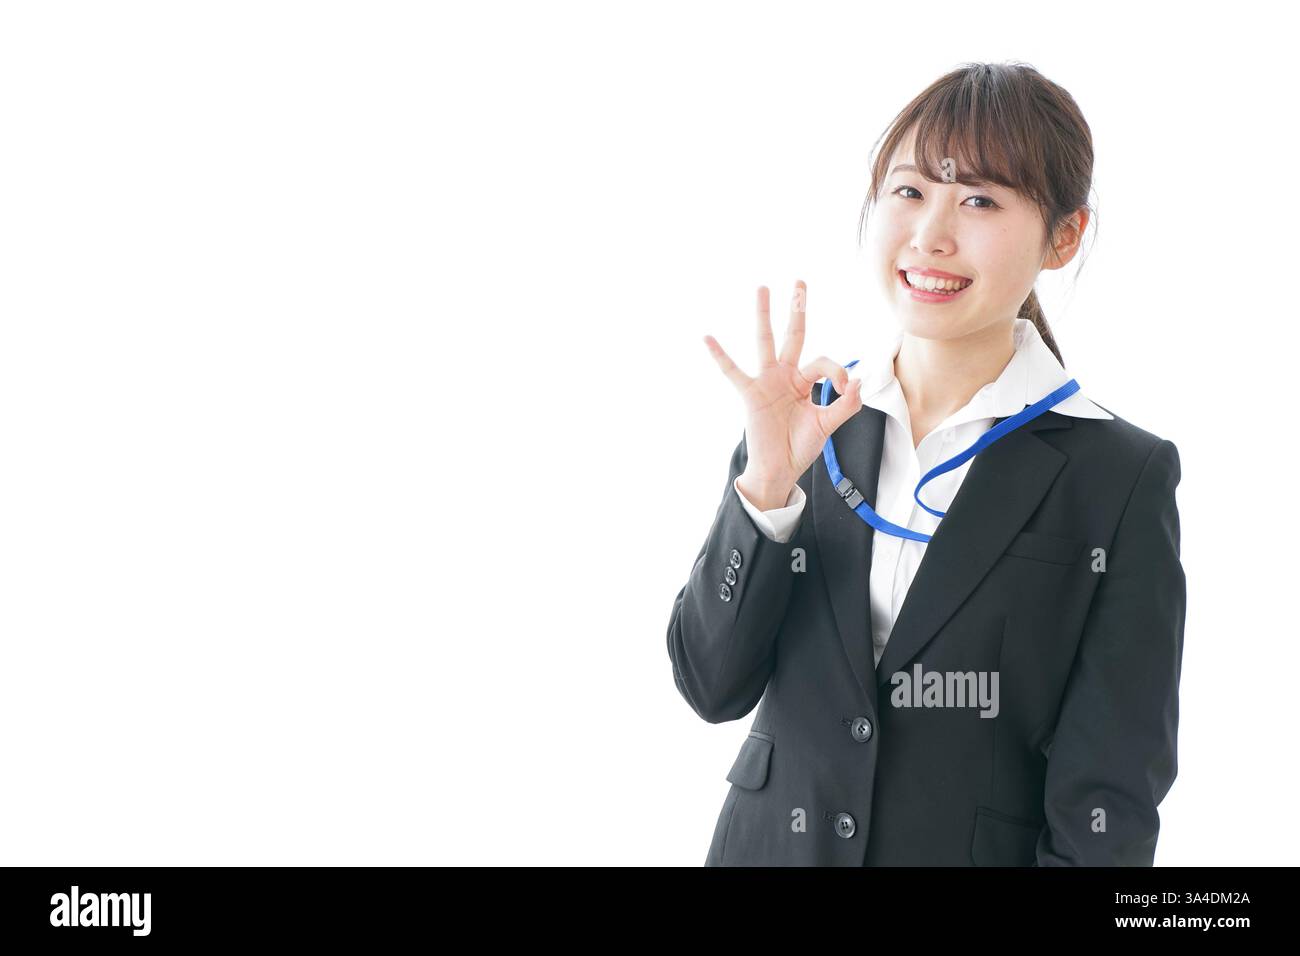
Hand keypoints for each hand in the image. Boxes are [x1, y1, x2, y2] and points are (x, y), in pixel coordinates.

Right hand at [703, 280, 861, 508]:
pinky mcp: (751, 394)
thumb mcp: (828, 424)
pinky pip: (733, 372)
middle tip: (800, 282)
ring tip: (762, 289)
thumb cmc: (800, 447)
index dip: (839, 373)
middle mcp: (785, 375)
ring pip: (766, 341)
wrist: (780, 469)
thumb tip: (858, 380)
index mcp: (804, 382)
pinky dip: (720, 356)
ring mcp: (766, 381)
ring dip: (764, 315)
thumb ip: (846, 404)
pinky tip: (708, 338)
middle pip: (793, 335)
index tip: (845, 390)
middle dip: (797, 309)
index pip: (825, 363)